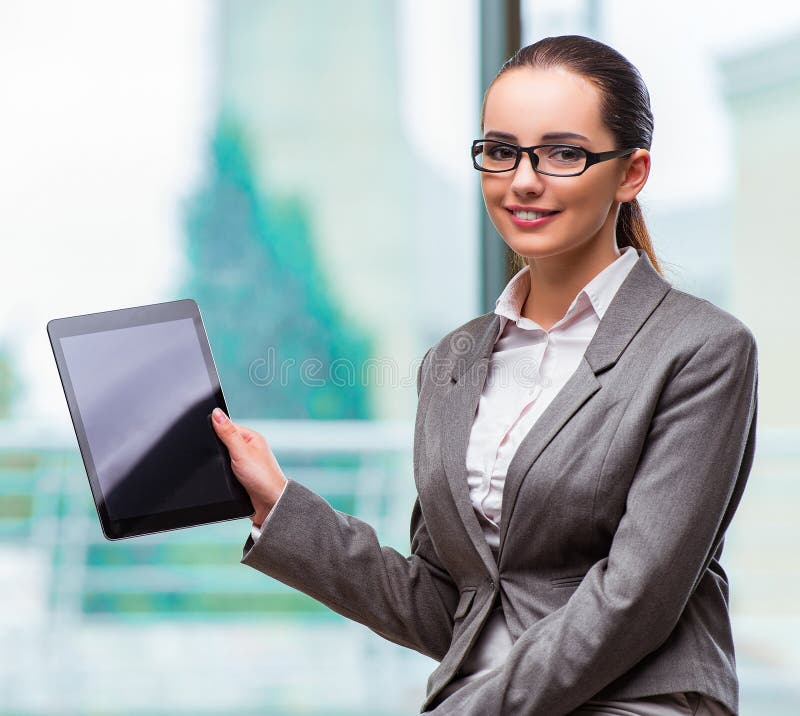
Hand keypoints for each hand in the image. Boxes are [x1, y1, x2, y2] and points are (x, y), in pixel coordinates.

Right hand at [211, 408, 287, 525]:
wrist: (269, 505)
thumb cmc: (262, 477)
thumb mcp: (241, 452)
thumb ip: (228, 433)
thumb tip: (216, 413)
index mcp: (251, 438)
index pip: (228, 426)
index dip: (215, 428)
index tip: (203, 431)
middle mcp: (248, 449)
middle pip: (223, 443)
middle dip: (215, 449)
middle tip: (214, 456)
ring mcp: (243, 463)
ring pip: (221, 458)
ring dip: (217, 464)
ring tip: (221, 469)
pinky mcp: (239, 477)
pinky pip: (223, 472)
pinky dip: (220, 474)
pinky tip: (220, 478)